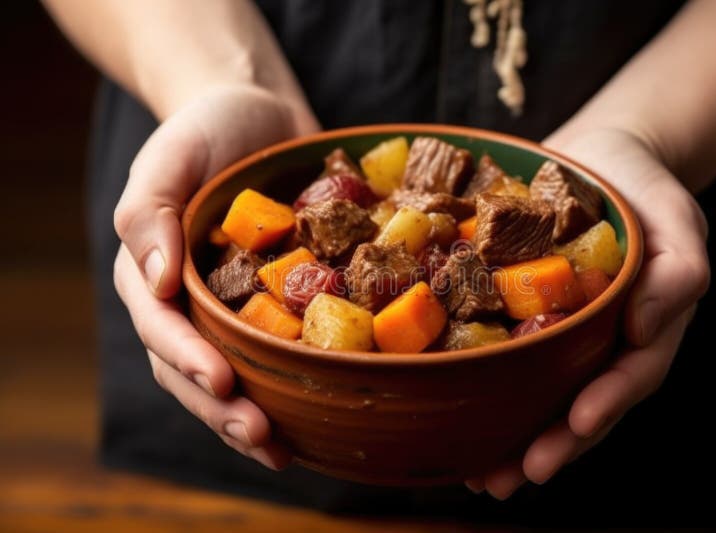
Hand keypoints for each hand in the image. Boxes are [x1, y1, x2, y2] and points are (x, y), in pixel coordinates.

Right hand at [113, 83, 318, 467]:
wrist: (260, 113)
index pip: (162, 326)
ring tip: (281, 450)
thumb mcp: (170, 154)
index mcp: (155, 271)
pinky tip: (315, 415)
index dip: (188, 359)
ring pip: (235, 372)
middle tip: (261, 436)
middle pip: (194, 367)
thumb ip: (148, 212)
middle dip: (223, 409)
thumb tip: (154, 284)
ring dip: (252, 416)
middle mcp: (191, 298)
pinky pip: (280, 350)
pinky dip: (290, 385)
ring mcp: (234, 305)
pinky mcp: (278, 302)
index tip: (222, 384)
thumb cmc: (209, 128)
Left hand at [466, 127, 710, 497]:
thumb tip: (644, 327)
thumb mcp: (677, 220)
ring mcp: (557, 329)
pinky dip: (479, 381)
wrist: (598, 157)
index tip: (572, 427)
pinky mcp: (516, 309)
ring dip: (509, 433)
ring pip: (536, 389)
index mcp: (640, 327)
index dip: (603, 405)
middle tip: (508, 478)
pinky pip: (499, 348)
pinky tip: (449, 408)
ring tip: (477, 472)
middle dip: (545, 444)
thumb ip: (678, 272)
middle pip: (576, 402)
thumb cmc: (643, 189)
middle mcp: (597, 340)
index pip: (628, 376)